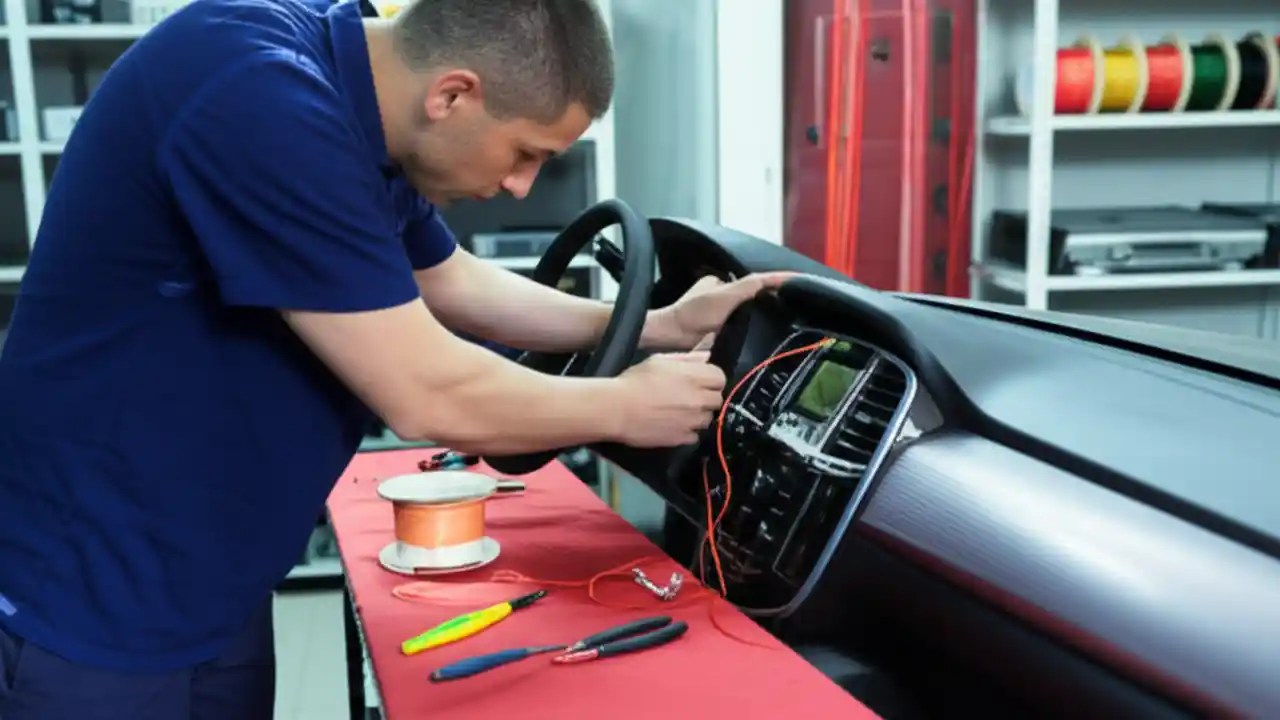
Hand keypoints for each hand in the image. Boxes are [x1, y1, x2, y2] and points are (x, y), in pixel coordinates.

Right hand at [610, 352, 726, 446]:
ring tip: (680, 412)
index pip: (720, 377)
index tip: (699, 381)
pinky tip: (674, 425)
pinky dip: (688, 431)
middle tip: (688, 397)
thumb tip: (707, 355)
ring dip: (698, 415)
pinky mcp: (683, 438)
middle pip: (717, 399)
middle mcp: (698, 398)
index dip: (710, 379)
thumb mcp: (659, 361)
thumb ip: (687, 358)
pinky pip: (695, 435)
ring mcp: (692, 420)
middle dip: (706, 397)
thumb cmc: (634, 380)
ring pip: (708, 418)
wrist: (616, 409)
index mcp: (694, 376)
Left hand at [643, 272, 796, 350]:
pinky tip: (766, 340)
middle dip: (775, 303)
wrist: (670, 339)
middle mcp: (724, 298)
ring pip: (751, 316)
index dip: (780, 284)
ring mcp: (722, 317)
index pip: (759, 282)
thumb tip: (776, 279)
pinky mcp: (721, 335)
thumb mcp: (724, 295)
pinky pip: (744, 331)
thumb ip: (748, 286)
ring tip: (791, 325)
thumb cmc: (693, 313)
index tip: (803, 287)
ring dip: (767, 320)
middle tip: (801, 309)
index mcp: (725, 284)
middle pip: (756, 299)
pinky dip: (755, 333)